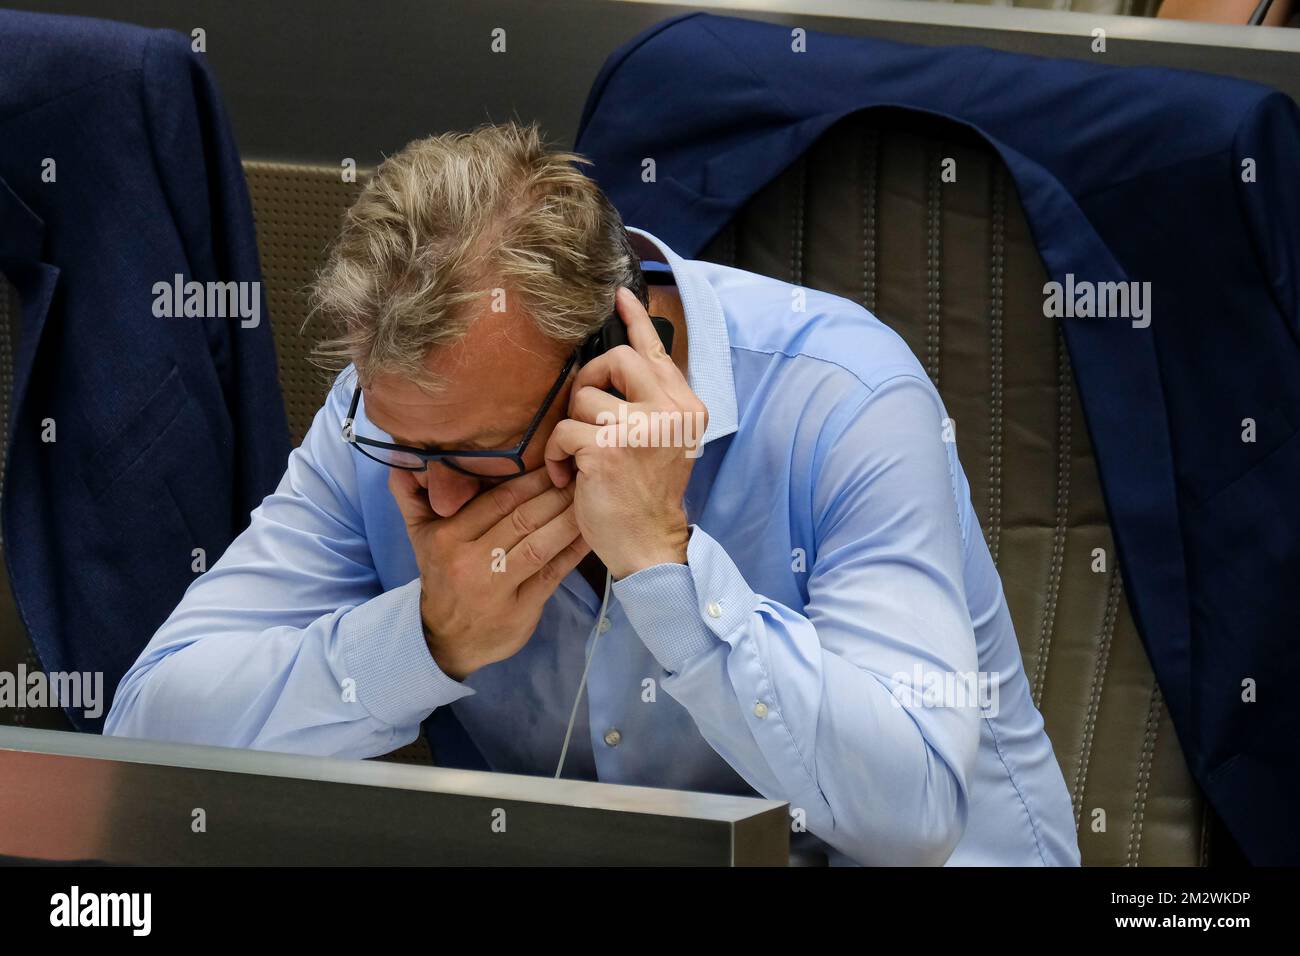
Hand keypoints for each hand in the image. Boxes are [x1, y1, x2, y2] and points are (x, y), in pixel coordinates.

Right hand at [388, 466, 590, 679]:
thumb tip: (402, 458)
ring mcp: (497, 588)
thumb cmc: (440, 576)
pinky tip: (590, 534)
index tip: (554, 461)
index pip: (497, 499)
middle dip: (555, 493)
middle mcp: (471, 561)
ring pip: (540, 544)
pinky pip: (553, 573)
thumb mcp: (418, 536)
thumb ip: (411, 495)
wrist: (445, 638)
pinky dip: (574, 552)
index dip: (530, 478)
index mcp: (448, 537)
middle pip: (522, 518)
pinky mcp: (521, 609)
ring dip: (568, 518)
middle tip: (580, 473)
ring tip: (588, 497)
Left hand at [544, 286, 706, 578]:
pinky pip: (564, 431)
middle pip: (616, 360)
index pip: (657, 352)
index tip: (619, 295)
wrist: (649, 545)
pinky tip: (568, 475)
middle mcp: (671, 412)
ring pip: (583, 397)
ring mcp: (641, 429)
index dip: (635, 320)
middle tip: (584, 414)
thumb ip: (651, 402)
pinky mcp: (609, 449)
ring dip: (571, 427)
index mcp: (686, 407)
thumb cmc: (647, 495)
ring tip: (580, 457)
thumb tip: (617, 360)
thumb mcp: (664, 442)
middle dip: (588, 382)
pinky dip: (558, 456)